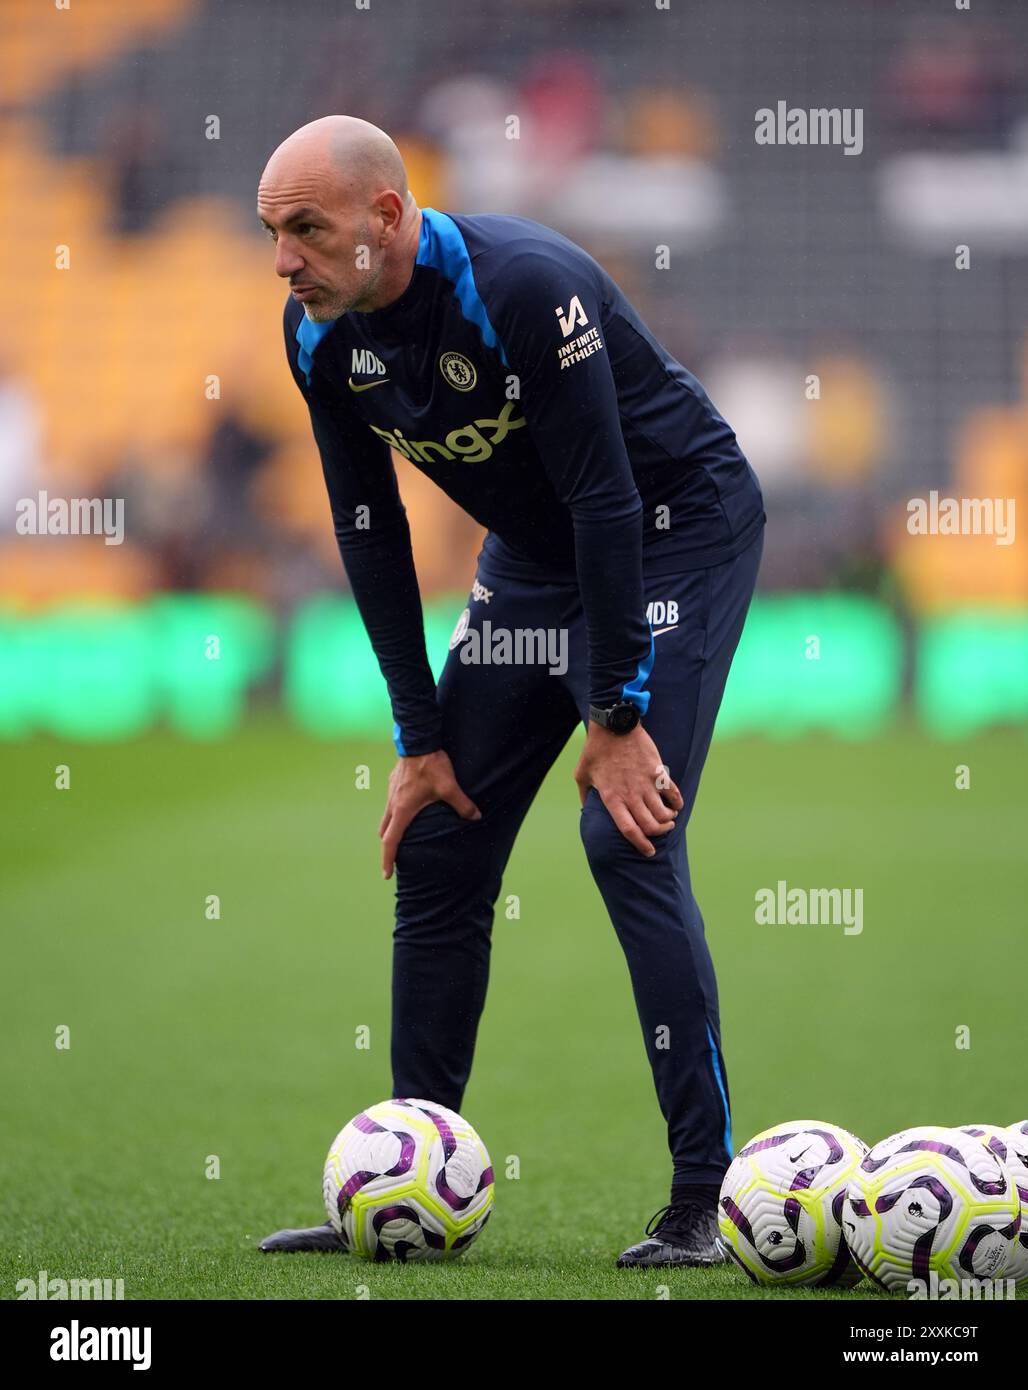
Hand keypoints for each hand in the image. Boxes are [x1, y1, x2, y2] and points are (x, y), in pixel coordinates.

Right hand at [379, 749, 480, 878]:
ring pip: (387, 816)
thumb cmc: (431, 765)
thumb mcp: (450, 787)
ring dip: (391, 828)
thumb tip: (476, 817)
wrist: (418, 740)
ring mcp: (391, 791)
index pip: (390, 841)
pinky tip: (409, 807)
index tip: (386, 874)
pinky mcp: (394, 781)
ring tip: (402, 835)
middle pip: (385, 831)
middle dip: (388, 846)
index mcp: (402, 810)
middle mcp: (393, 803)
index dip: (388, 859)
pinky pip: (392, 802)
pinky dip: (396, 811)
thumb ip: (463, 805)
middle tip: (394, 858)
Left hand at [573, 723, 683, 857]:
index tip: (648, 851)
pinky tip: (676, 805)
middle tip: (660, 832)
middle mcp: (630, 794)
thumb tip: (585, 809)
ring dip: (668, 820)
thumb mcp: (581, 775)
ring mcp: (645, 783)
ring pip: (663, 813)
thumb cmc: (595, 750)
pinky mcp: (657, 771)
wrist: (613, 724)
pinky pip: (673, 793)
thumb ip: (584, 796)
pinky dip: (678, 802)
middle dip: (658, 834)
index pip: (629, 830)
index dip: (640, 844)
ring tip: (668, 819)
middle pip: (650, 826)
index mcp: (612, 798)